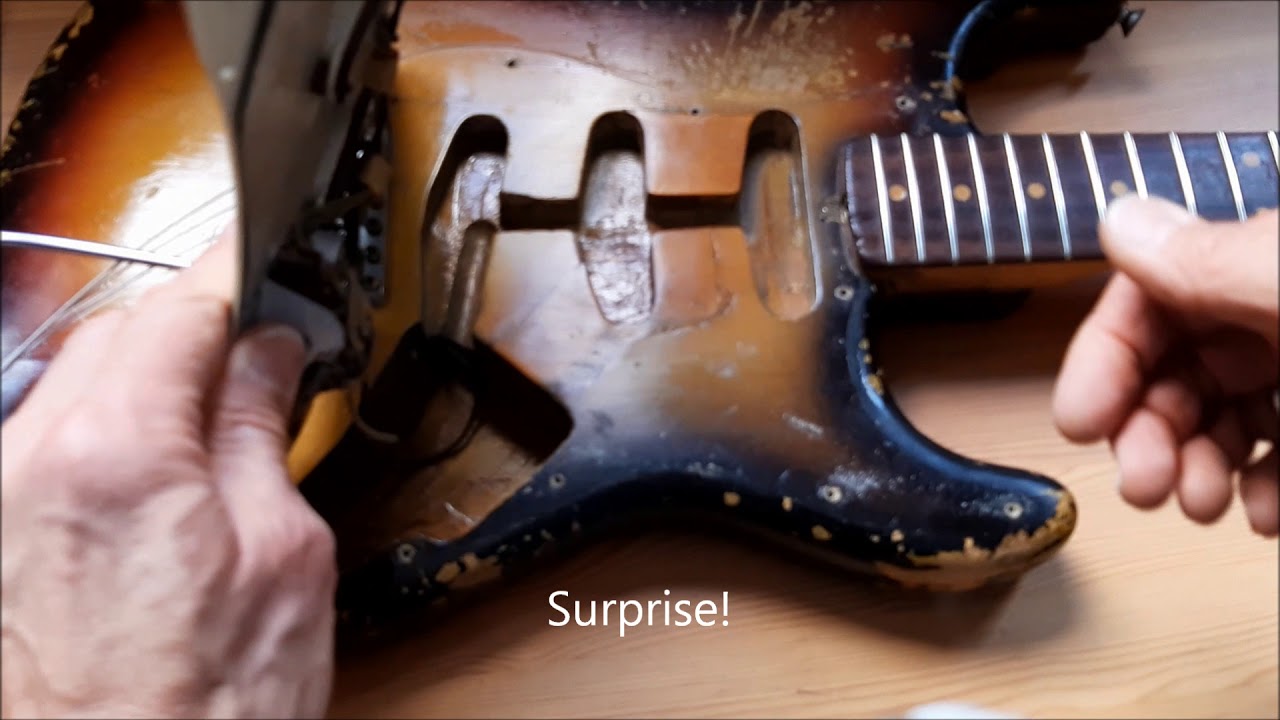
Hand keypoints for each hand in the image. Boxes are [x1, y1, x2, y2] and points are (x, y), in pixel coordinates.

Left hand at [1, 235, 337, 717]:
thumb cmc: (207, 711)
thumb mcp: (284, 557)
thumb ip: (260, 431)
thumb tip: (267, 354)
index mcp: (118, 454)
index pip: (179, 309)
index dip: (235, 273)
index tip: (267, 260)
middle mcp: (28, 463)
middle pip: (118, 333)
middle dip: (194, 325)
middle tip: (263, 349)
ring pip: (75, 381)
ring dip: (148, 376)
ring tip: (215, 414)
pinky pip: (47, 436)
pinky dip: (109, 425)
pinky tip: (159, 466)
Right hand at [1053, 196, 1278, 535]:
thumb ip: (1213, 260)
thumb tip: (1117, 218)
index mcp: (1262, 260)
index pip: (1157, 291)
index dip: (1107, 356)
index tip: (1079, 421)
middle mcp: (1277, 309)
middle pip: (1182, 364)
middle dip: (1149, 428)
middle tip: (1143, 488)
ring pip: (1224, 415)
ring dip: (1194, 466)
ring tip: (1202, 505)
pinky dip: (1262, 490)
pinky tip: (1264, 513)